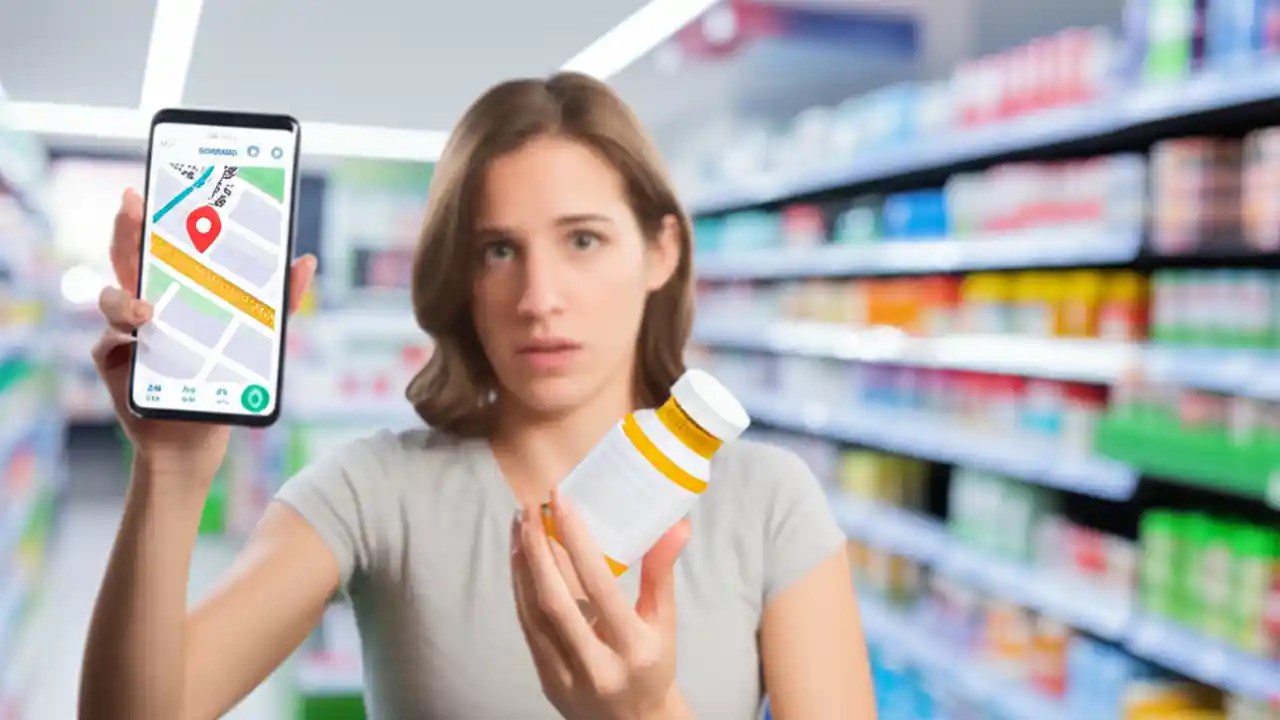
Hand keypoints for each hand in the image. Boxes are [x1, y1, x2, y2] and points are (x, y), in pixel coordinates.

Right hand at [91, 188, 315, 477]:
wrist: (196, 436)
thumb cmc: (223, 378)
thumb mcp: (258, 337)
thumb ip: (280, 301)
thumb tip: (306, 259)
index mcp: (175, 291)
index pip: (157, 247)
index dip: (147, 218)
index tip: (144, 189)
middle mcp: (144, 304)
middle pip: (125, 259)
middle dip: (124, 230)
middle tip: (131, 204)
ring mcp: (124, 331)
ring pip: (110, 298)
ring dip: (123, 299)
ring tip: (147, 312)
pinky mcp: (113, 360)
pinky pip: (108, 342)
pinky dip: (121, 340)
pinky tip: (136, 343)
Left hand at [511, 490, 693, 719]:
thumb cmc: (653, 665)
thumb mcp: (665, 622)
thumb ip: (662, 574)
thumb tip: (676, 525)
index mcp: (635, 648)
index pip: (600, 587)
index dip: (577, 542)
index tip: (562, 503)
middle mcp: (599, 665)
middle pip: (556, 600)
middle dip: (539, 549)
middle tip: (531, 508)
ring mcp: (568, 677)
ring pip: (534, 613)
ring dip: (523, 564)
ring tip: (520, 525)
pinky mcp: (546, 680)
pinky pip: (527, 627)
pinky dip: (520, 589)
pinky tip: (520, 560)